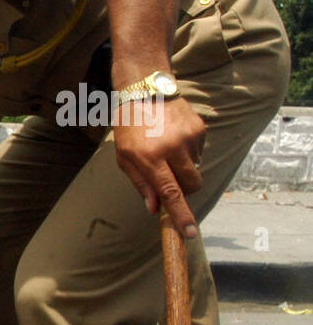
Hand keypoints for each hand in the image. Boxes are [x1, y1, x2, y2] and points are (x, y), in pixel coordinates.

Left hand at [113, 96, 204, 236]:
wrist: (145, 91)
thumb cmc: (129, 128)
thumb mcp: (124, 158)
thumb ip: (141, 184)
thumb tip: (155, 209)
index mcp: (150, 158)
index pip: (171, 193)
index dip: (181, 215)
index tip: (189, 232)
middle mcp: (172, 148)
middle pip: (191, 185)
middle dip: (184, 191)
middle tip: (169, 181)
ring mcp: (189, 137)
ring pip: (196, 170)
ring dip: (183, 170)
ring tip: (166, 151)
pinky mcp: (199, 128)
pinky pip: (199, 153)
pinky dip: (188, 153)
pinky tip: (174, 139)